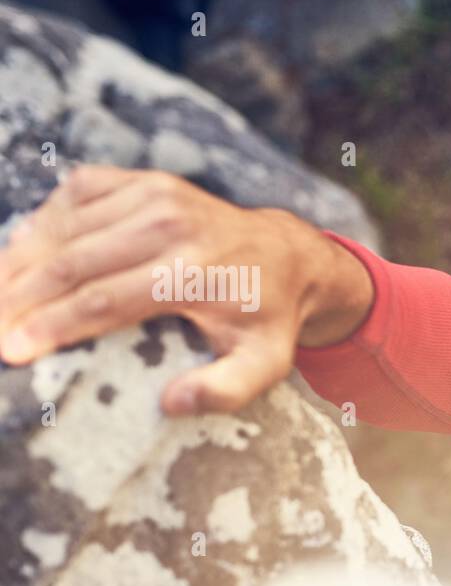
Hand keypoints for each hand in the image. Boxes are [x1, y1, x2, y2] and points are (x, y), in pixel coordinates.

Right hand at [0, 165, 373, 414]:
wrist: (287, 256)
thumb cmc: (267, 319)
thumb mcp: (265, 365)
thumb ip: (225, 391)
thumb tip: (172, 404)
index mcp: (194, 271)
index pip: (102, 300)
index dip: (51, 327)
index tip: (12, 353)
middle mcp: (169, 224)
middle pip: (71, 263)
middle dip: (19, 300)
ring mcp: (153, 194)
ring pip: (62, 229)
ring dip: (17, 264)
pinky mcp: (140, 181)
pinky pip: (72, 197)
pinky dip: (39, 226)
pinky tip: (20, 258)